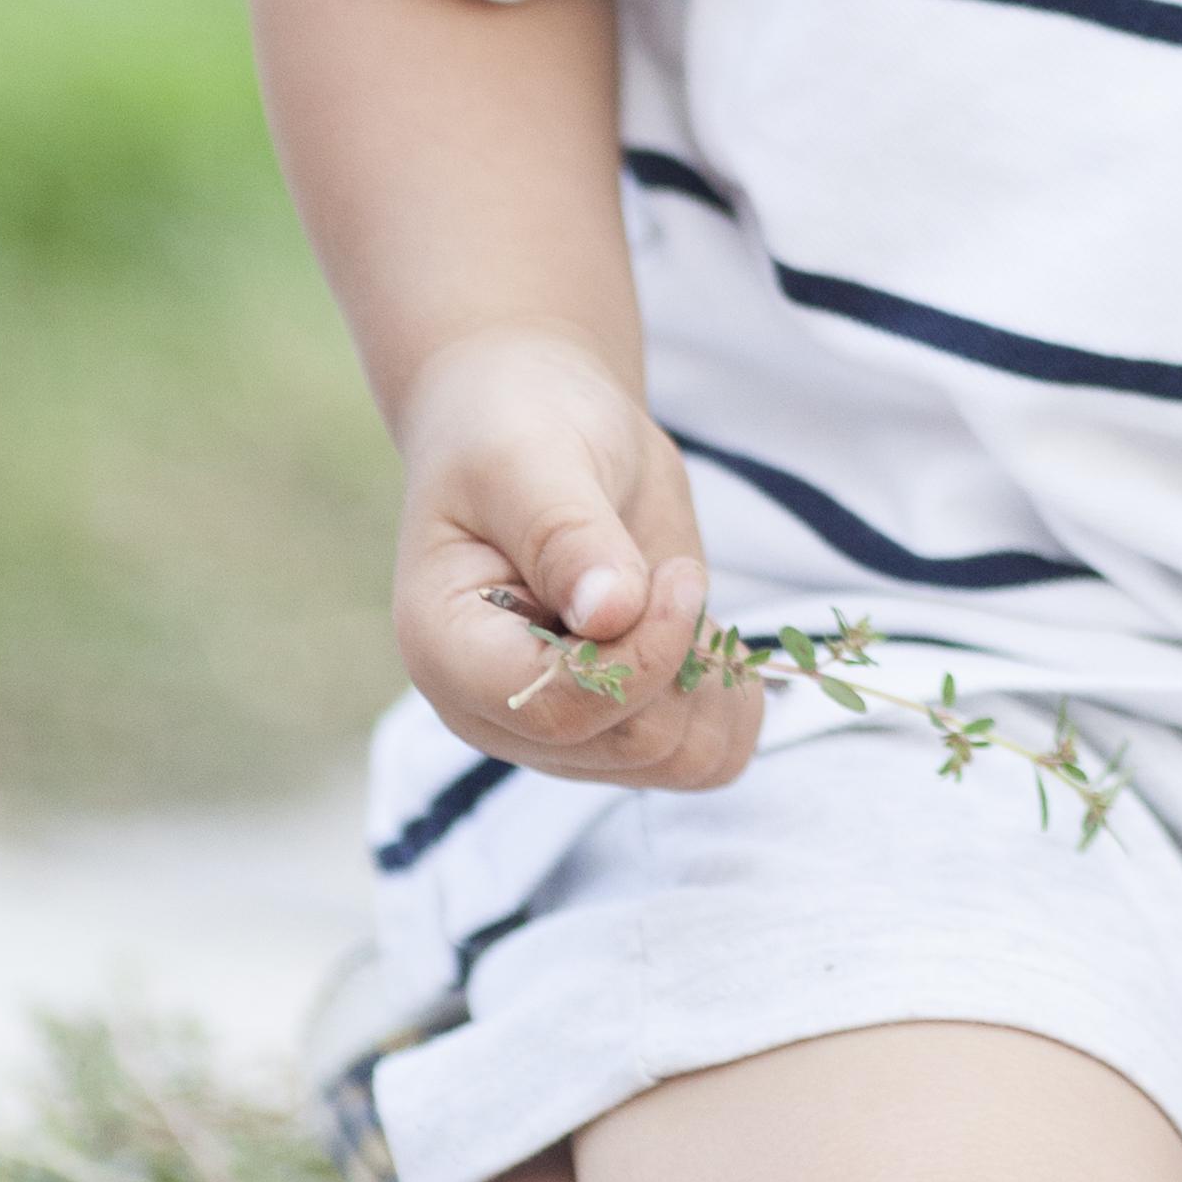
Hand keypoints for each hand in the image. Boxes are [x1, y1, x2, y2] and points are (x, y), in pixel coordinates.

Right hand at [392, 328, 764, 795]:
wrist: (537, 422)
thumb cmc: (519, 428)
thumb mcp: (533, 459)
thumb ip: (566, 534)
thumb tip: (611, 612)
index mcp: (450, 651)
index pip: (557, 708)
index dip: (640, 656)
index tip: (677, 574)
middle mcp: (499, 711)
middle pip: (628, 744)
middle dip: (680, 658)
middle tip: (675, 573)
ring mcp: (561, 724)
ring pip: (675, 759)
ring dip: (711, 681)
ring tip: (684, 596)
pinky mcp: (617, 719)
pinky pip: (701, 756)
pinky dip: (731, 702)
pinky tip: (712, 636)